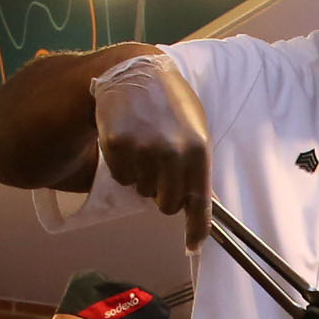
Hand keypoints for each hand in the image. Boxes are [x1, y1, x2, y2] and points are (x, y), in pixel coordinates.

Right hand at [92, 53, 214, 245]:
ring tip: (146, 145)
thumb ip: (198, 167)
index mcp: (198, 150)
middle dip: (164, 195)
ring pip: (142, 191)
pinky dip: (124, 168)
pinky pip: (122, 178)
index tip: (193, 246)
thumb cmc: (171, 104)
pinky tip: (129, 141)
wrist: (136, 72)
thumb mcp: (196, 130)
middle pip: (167, 205)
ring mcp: (143, 150)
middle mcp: (172, 153)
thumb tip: (201, 204)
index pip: (199, 201)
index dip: (196, 229)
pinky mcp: (117, 145)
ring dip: (143, 177)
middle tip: (161, 170)